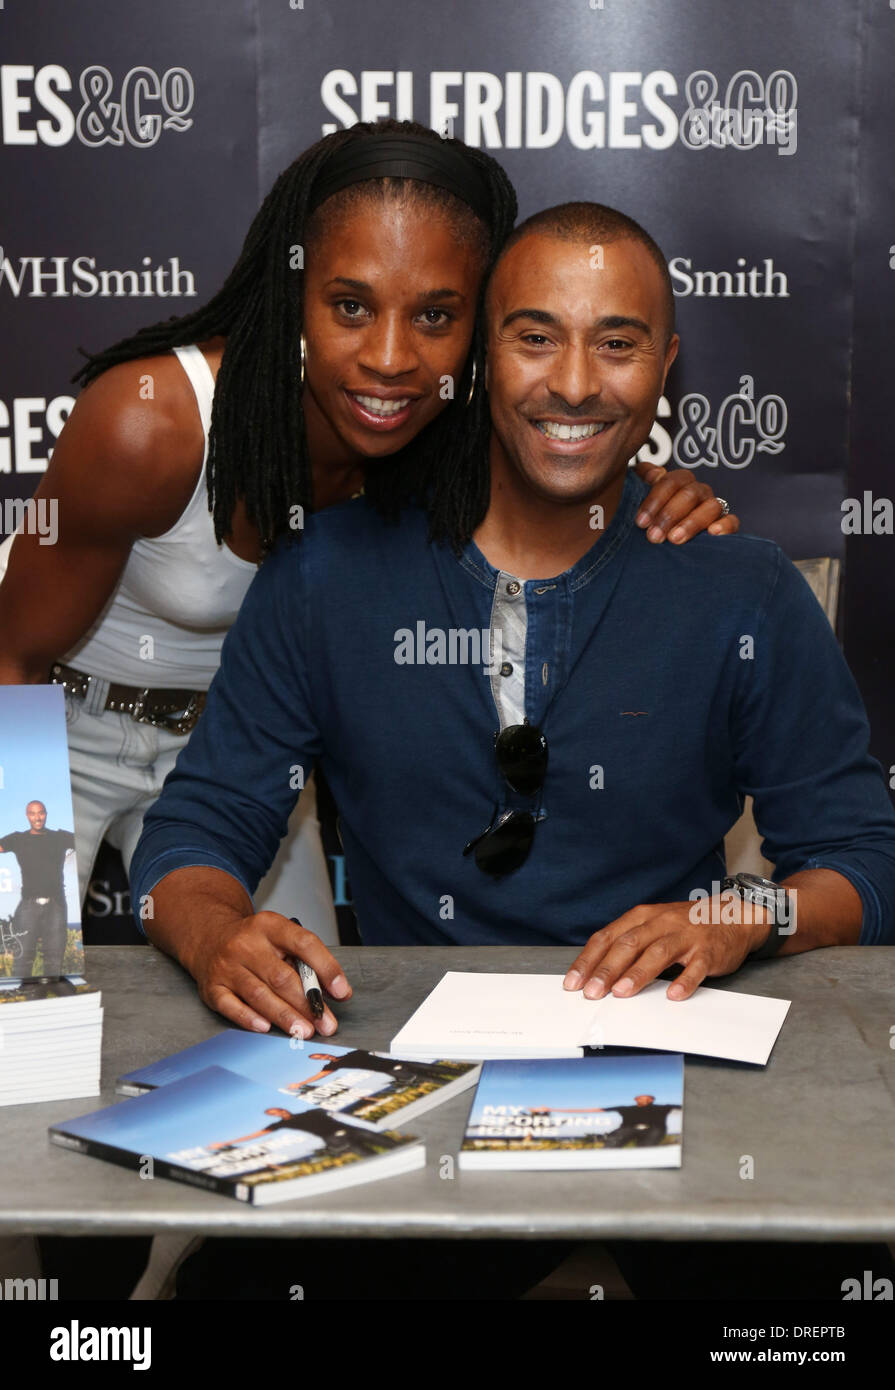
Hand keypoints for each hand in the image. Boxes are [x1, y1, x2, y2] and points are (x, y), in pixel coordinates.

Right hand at [180, 909, 351, 1037]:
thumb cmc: (254, 942)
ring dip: (285, 1016)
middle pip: (281, 976)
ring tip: (305, 1031)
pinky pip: (231, 1006)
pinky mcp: (212, 987)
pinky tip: (266, 1027)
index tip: (341, 991)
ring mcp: (227, 966)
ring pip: (259, 994)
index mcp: (269, 925)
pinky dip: (249, 1018)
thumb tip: (334, 990)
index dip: (326, 967)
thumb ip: (306, 959)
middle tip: (325, 1023)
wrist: (210, 938)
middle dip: (307, 1003)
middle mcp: (246, 944)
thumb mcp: (280, 937)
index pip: (303, 944)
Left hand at [563, 900, 770, 1001]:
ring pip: (658, 953)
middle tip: (591, 993)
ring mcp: (686, 935)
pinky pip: (696, 967)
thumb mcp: (653, 925)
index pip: (608, 937)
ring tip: (622, 993)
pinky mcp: (708, 951)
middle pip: (629, 944)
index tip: (573, 981)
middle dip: (607, 970)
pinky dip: (685, 981)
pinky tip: (674, 995)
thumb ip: (628, 943)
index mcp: (642, 916)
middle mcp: (661, 922)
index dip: (589, 960)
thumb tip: (596, 971)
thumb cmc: (685, 925)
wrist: (733, 916)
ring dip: (638, 974)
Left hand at [632, 462, 738, 542]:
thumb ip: (642, 477)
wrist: (664, 541)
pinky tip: (712, 533)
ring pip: (710, 507)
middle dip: (669, 515)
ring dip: (691, 523)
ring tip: (675, 539)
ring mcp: (713, 507)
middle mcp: (698, 492)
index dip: (655, 500)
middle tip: (654, 536)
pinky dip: (725, 526)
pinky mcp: (726, 524)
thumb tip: (654, 474)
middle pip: (689, 494)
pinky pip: (732, 521)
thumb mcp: (639, 496)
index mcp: (679, 482)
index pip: (670, 482)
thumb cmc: (651, 518)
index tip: (641, 522)